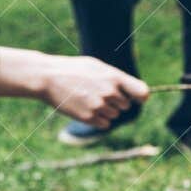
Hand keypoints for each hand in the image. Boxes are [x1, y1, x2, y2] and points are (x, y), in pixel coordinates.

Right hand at [0, 47, 148, 128]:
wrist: (48, 77)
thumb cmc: (74, 70)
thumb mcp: (97, 66)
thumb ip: (116, 78)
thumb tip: (136, 91)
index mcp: (114, 77)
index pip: (142, 92)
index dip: (141, 97)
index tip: (138, 98)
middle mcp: (110, 92)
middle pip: (126, 106)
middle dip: (116, 102)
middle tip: (99, 93)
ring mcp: (99, 106)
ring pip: (114, 115)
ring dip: (106, 110)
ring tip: (89, 98)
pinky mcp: (89, 117)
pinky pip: (105, 124)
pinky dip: (98, 120)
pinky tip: (86, 108)